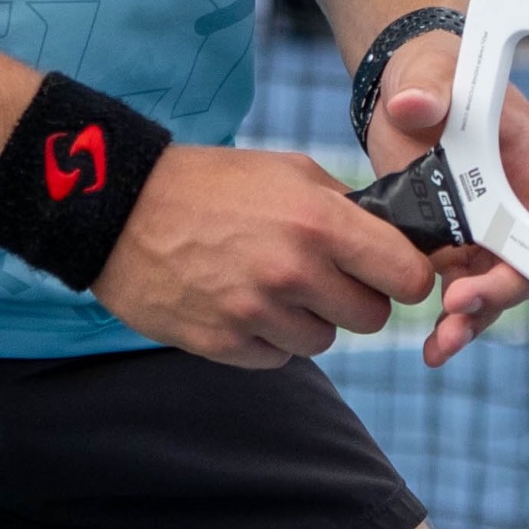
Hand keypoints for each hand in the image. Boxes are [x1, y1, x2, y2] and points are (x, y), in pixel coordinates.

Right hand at [91, 145, 439, 367]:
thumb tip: (393, 236)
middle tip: (325, 276)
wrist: (120, 211)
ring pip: (324, 342)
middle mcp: (293, 272)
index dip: (406, 276)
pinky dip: (268, 338)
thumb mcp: (286, 170)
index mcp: (318, 222)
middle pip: (373, 318)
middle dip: (356, 299)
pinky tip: (242, 302)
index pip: (408, 276)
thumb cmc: (207, 184)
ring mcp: (257, 314)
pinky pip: (277, 358)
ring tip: (272, 284)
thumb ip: (344, 205)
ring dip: (308, 320)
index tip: (391, 271)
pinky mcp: (224, 344)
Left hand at [366, 54, 528, 368]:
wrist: (404, 98)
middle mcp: (518, 204)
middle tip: (460, 302)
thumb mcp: (432, 75)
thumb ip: (428, 90)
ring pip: (494, 286)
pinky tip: (433, 349)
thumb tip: (413, 106)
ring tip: (443, 346)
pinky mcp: (451, 247)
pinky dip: (450, 322)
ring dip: (474, 318)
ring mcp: (485, 230)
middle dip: (500, 289)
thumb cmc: (435, 77)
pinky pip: (458, 292)